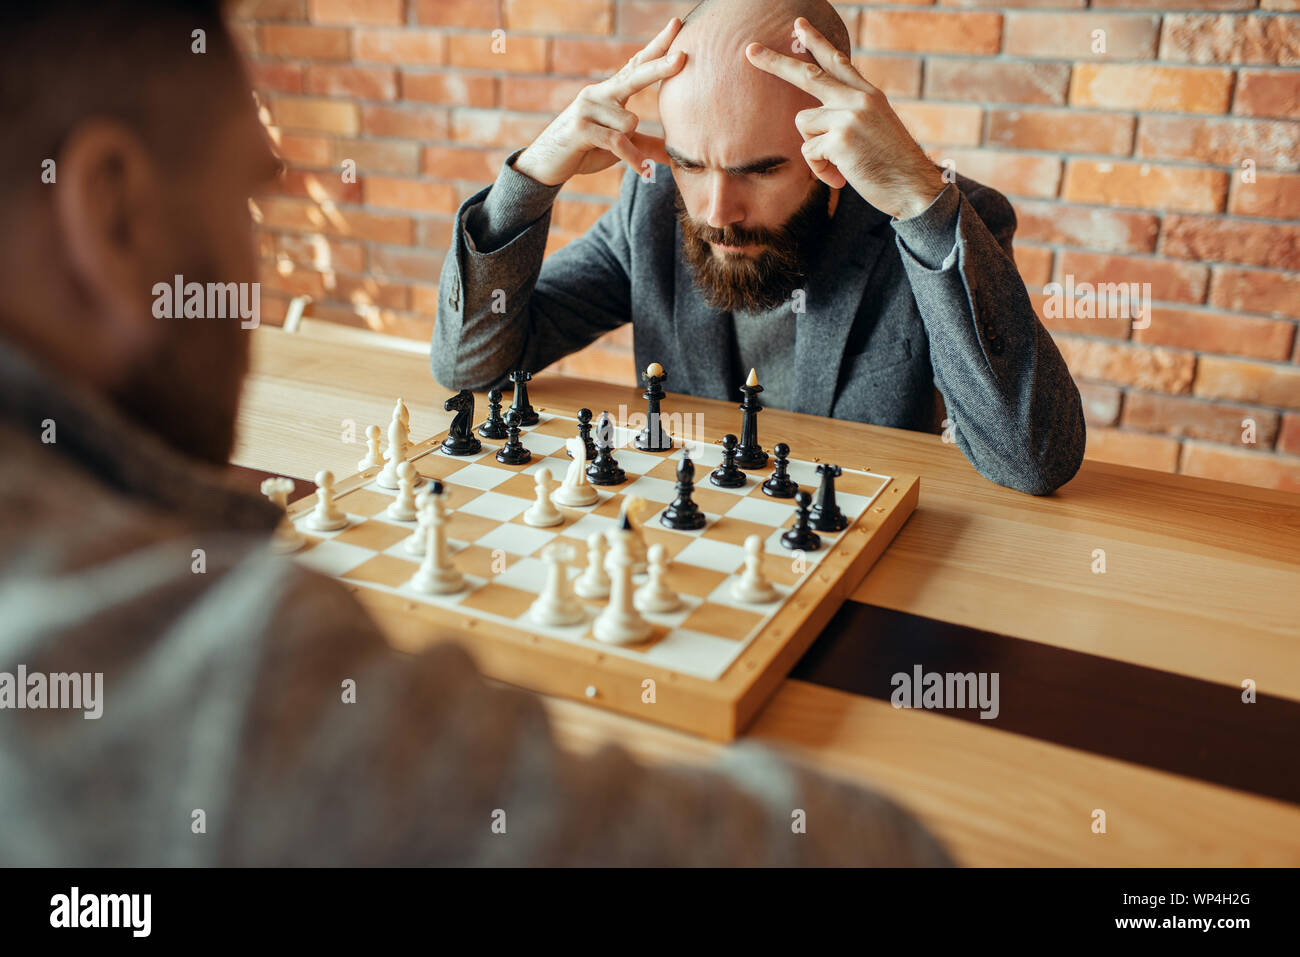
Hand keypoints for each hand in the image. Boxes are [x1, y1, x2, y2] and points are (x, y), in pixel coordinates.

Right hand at [514, 18, 686, 186]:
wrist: (546, 164)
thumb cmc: (585, 150)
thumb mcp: (619, 146)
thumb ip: (644, 145)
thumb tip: (673, 155)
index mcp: (610, 92)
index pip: (637, 63)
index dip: (657, 46)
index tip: (677, 24)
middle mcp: (599, 93)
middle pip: (636, 76)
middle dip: (660, 68)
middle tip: (684, 56)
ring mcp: (588, 108)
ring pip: (630, 122)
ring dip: (631, 146)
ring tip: (613, 154)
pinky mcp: (581, 127)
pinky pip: (619, 141)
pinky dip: (633, 159)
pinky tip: (642, 171)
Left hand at [745, 17, 944, 220]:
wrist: (914, 186)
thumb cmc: (891, 166)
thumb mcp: (874, 129)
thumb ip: (848, 114)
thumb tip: (811, 116)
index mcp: (868, 95)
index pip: (837, 61)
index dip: (817, 42)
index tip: (798, 25)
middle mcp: (858, 99)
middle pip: (807, 74)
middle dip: (775, 63)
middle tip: (750, 51)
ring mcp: (849, 116)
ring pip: (803, 123)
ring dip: (814, 148)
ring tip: (840, 163)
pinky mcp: (840, 138)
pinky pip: (809, 152)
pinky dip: (820, 169)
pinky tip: (841, 176)